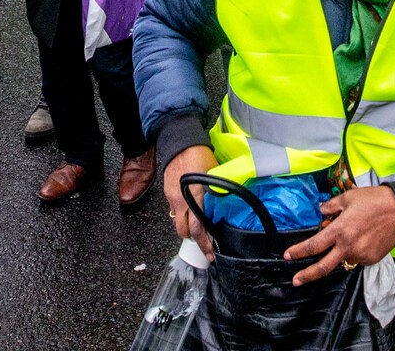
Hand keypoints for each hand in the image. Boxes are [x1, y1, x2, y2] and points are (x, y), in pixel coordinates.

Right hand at [162, 144, 215, 258]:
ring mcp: (172, 198)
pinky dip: (182, 214)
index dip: (204, 244)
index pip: (198, 228)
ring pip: (177, 222)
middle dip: (193, 239)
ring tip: (198, 226)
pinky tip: (191, 209)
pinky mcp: (167, 193)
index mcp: (194, 197)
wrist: (180, 141)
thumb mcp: (215, 174)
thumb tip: (227, 205)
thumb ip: (218, 192)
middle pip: (183, 231)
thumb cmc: (199, 155)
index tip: (211, 254)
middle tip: (205, 241)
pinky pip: (174, 210)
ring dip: (187, 227)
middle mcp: (180, 201)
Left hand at [285, 186, 394, 284]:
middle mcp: (348, 246)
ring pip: (342, 259)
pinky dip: (353, 251)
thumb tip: (321, 212)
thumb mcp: (348, 198)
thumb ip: (331, 206)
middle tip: (296, 280)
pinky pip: (356, 258)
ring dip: (338, 252)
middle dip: (307, 275)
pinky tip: (362, 238)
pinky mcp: (371, 259)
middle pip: (323, 267)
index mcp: (339, 231)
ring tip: (350, 234)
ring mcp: (360, 255)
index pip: (313, 246)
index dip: (298, 252)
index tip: (288, 256)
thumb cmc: (374, 201)